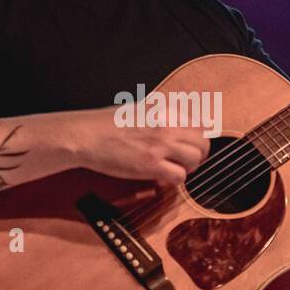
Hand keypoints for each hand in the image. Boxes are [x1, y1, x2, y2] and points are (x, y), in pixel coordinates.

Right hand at [69, 106, 210, 186]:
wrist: (86, 135)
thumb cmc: (106, 124)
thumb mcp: (138, 109)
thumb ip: (159, 114)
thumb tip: (176, 124)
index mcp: (164, 110)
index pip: (200, 123)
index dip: (198, 138)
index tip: (191, 145)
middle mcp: (166, 125)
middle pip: (203, 142)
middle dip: (199, 155)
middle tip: (187, 161)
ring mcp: (160, 145)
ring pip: (195, 159)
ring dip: (188, 168)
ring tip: (175, 169)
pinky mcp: (151, 164)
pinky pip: (179, 176)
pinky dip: (175, 180)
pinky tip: (163, 179)